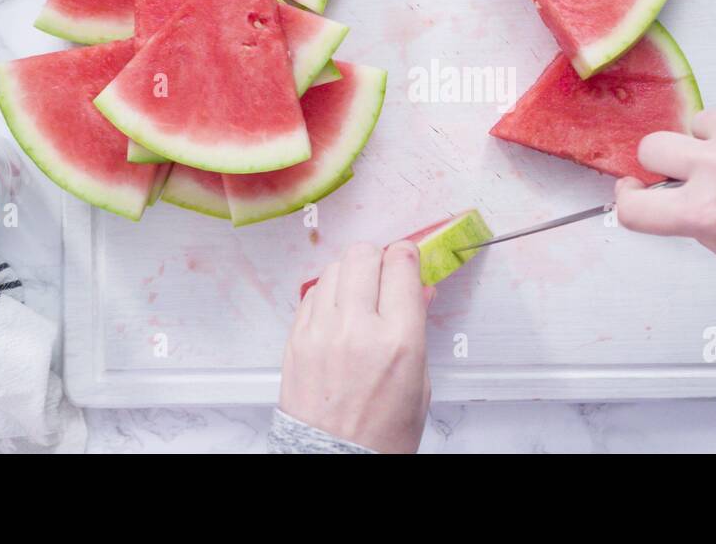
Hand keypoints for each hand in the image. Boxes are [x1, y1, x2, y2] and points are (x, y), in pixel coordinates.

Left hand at [279, 241, 431, 452]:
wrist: (334, 460)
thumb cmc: (380, 434)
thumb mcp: (419, 382)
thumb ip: (416, 328)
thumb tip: (418, 290)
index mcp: (397, 341)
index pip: (401, 263)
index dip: (408, 255)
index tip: (409, 259)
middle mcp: (356, 330)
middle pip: (364, 255)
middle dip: (379, 257)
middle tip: (385, 273)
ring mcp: (320, 332)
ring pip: (334, 267)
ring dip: (352, 273)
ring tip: (360, 294)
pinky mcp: (296, 339)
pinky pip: (312, 293)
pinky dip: (328, 293)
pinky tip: (338, 312)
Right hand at [615, 101, 715, 289]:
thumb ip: (710, 232)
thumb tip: (695, 212)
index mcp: (707, 212)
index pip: (634, 207)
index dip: (627, 202)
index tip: (634, 194)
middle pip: (654, 146)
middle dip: (661, 162)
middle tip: (684, 171)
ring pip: (704, 121)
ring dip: (715, 141)